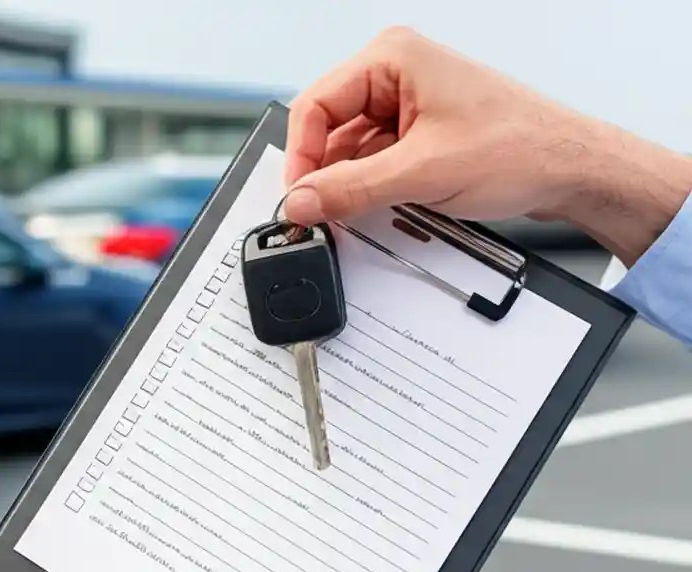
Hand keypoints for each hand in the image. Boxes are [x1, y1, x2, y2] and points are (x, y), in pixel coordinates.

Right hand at [283, 26, 691, 265]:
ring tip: (359, 213)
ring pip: (349, 150)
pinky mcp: (418, 132)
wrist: (574, 171)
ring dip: (350, 185)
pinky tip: (381, 207)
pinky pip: (373, 161)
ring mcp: (407, 103)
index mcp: (393, 58)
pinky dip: (370, 188)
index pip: (315, 105)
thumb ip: (350, 189)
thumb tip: (299, 201)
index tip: (298, 196)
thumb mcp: (422, 174)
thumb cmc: (522, 148)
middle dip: (325, 174)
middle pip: (328, 128)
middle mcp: (396, 73)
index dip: (301, 156)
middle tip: (320, 213)